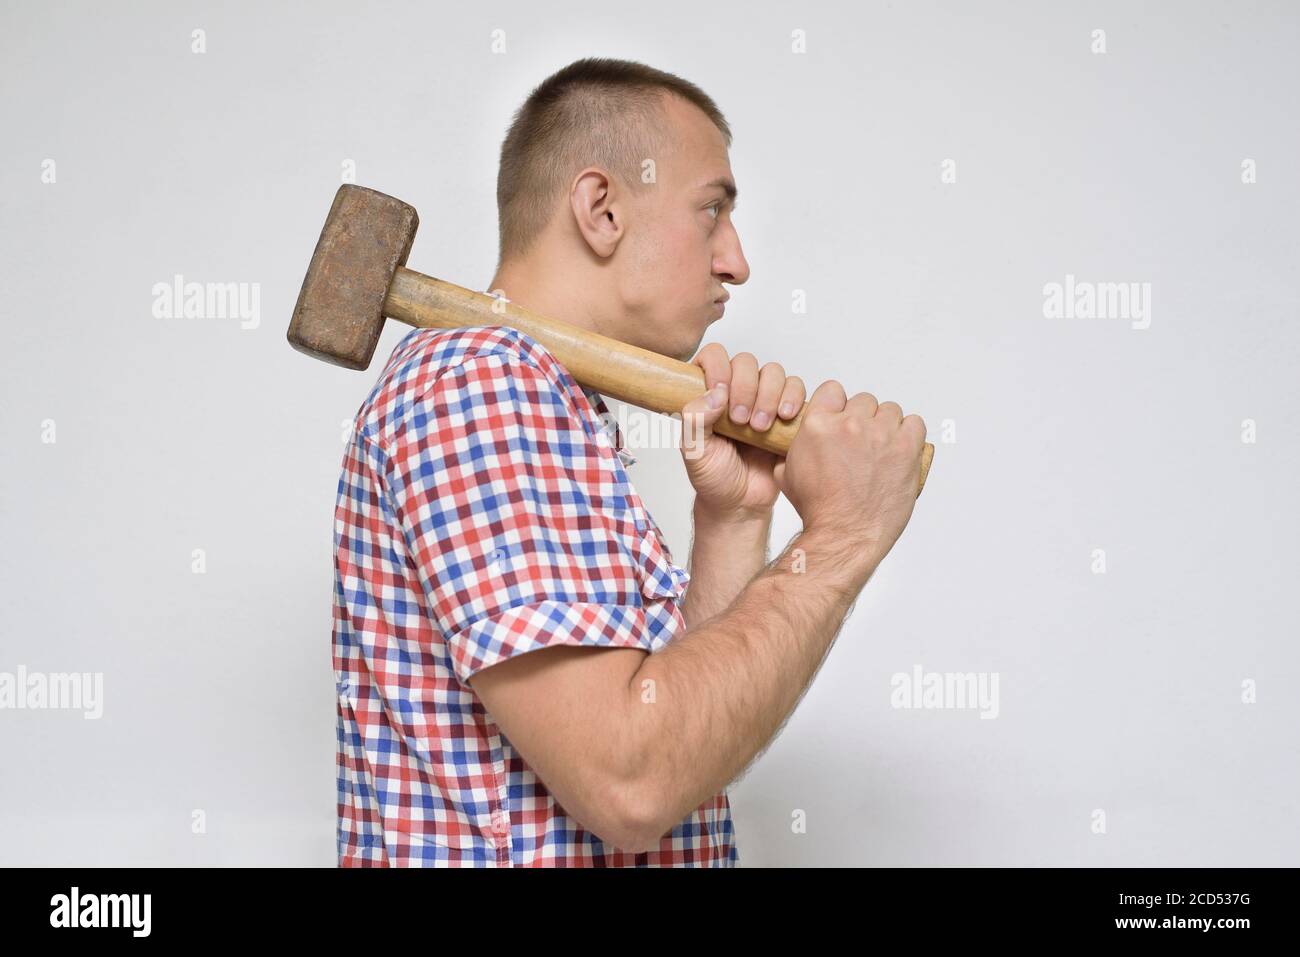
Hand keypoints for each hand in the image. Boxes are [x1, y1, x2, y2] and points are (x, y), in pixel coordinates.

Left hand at [680, 343, 805, 518]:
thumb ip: (694, 420)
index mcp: (708, 393)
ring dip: (769, 395)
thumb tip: (716, 393)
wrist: (742, 503)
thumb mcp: (694, 451)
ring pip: (774, 372)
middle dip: (746, 387)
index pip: (714, 356)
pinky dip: (793, 399)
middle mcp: (736, 391)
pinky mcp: (786, 412)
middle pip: (747, 361)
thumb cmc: (714, 477)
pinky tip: (784, 418)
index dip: (718, 367)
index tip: (720, 392)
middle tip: (740, 420)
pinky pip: (796, 390)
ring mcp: (763, 400)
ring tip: (760, 426)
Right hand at [774, 380, 926, 564]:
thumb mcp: (787, 474)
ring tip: (882, 450)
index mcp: (818, 425)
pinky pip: (915, 424)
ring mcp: (880, 434)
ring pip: (890, 411)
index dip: (838, 405)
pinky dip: (910, 435)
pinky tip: (901, 451)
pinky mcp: (906, 448)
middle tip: (862, 444)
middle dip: (863, 420)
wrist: (845, 535)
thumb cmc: (819, 510)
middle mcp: (849, 424)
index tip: (842, 419)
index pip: (832, 390)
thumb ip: (795, 448)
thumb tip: (800, 440)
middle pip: (864, 401)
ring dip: (887, 427)